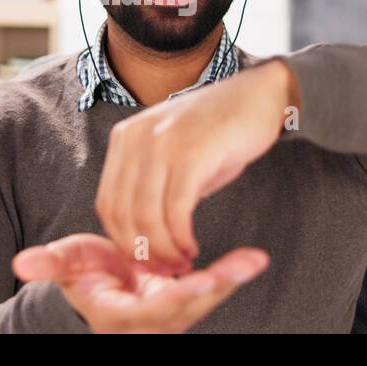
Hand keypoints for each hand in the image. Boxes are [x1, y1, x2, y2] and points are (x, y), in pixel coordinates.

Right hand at [12, 233, 268, 332]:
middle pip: (189, 308)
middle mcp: (151, 323)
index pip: (152, 310)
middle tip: (246, 265)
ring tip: (255, 259)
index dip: (175, 297)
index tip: (200, 278)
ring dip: (230, 279)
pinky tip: (252, 258)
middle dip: (217, 287)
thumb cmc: (82, 274)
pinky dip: (230, 274)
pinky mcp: (185, 301)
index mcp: (121, 317)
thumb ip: (49, 264)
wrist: (99, 285)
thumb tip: (21, 263)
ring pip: (204, 300)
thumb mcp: (66, 264)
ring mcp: (171, 314)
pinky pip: (209, 289)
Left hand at [95, 58, 300, 273]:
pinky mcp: (191, 152)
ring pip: (146, 216)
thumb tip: (144, 240)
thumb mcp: (173, 156)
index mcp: (125, 138)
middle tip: (166, 270)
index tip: (146, 261)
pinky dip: (181, 237)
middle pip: (122, 214)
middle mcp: (136, 138)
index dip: (123, 241)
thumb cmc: (219, 130)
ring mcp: (162, 143)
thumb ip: (152, 188)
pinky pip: (176, 209)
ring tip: (182, 263)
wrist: (258, 95)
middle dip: (142, 252)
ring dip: (163, 250)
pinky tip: (193, 246)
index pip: (107, 204)